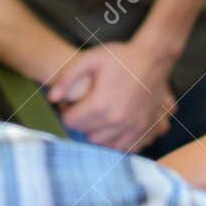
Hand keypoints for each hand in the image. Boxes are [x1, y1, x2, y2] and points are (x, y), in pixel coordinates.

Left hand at [47, 41, 175, 152]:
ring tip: (100, 117)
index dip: (67, 112)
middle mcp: (116, 120)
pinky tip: (115, 127)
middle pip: (86, 135)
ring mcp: (132, 128)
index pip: (71, 122)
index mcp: (100, 104)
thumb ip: (67, 78)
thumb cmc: (121, 57)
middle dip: (82, 123)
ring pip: (104, 144)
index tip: (71, 104)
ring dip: (98, 134)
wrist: (153, 58)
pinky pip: (125, 148)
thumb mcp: (90, 59)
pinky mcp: (145, 130)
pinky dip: (117, 141)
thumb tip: (51, 98)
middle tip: (85, 109)